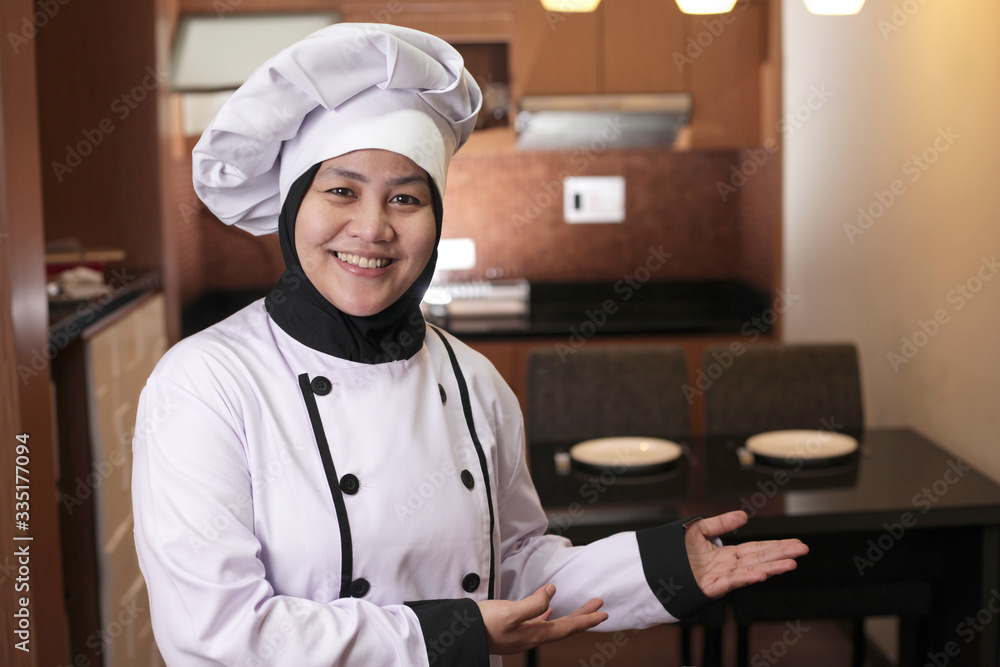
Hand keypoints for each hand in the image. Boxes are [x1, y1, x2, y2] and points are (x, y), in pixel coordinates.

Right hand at [477, 585, 607, 654]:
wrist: (463, 635)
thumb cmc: (484, 625)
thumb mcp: (510, 612)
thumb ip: (534, 603)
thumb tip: (552, 592)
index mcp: (535, 634)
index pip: (568, 627)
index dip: (587, 620)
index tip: (603, 613)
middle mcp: (532, 637)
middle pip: (565, 627)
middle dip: (583, 616)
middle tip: (598, 605)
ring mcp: (524, 635)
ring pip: (554, 625)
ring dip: (569, 616)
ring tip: (581, 608)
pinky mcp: (514, 630)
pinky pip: (539, 623)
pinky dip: (548, 615)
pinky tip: (548, 611)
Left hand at [685, 510, 808, 598]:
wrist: (654, 567)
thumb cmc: (673, 551)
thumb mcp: (699, 530)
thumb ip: (721, 524)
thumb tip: (744, 516)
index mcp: (726, 556)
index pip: (757, 549)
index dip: (777, 546)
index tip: (796, 543)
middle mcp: (727, 567)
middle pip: (760, 559)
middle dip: (782, 555)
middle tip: (803, 550)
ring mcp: (721, 578)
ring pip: (751, 571)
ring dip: (772, 567)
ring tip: (791, 563)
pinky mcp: (711, 587)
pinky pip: (732, 582)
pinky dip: (747, 578)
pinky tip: (762, 574)